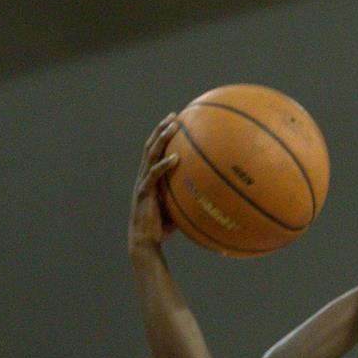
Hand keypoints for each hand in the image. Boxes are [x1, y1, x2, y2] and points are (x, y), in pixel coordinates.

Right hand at [128, 115, 180, 251]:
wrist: (146, 242)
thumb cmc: (163, 227)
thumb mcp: (179, 207)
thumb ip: (190, 196)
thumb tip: (215, 194)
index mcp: (150, 177)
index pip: (155, 151)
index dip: (162, 135)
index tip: (175, 121)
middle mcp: (144, 176)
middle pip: (151, 146)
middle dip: (161, 129)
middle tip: (174, 116)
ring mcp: (143, 183)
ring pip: (150, 155)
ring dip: (161, 138)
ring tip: (172, 126)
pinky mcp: (144, 193)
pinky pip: (154, 175)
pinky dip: (164, 165)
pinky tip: (176, 158)